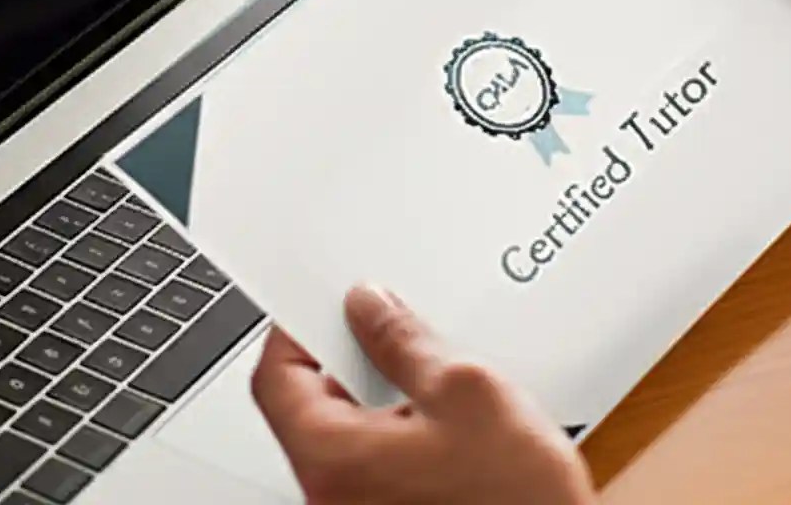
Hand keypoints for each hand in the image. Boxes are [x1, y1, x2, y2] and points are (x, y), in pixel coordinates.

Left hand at [252, 285, 595, 504]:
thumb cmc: (513, 500)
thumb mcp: (466, 390)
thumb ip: (404, 341)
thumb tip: (369, 309)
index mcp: (334, 459)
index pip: (276, 379)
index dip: (296, 329)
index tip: (324, 305)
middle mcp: (333, 494)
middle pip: (308, 407)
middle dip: (346, 359)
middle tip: (385, 329)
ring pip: (345, 434)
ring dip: (376, 395)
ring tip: (428, 376)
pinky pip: (372, 461)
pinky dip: (396, 428)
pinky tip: (443, 419)